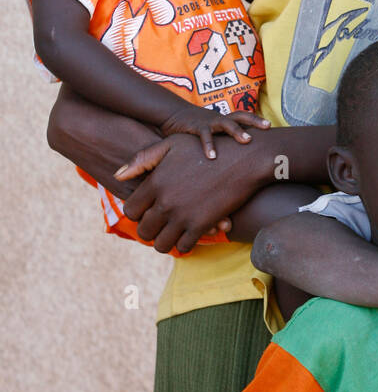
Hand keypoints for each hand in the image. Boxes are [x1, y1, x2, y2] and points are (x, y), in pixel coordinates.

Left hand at [117, 132, 271, 252]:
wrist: (244, 159)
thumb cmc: (208, 148)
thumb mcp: (172, 145)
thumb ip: (143, 159)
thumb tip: (118, 175)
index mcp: (155, 182)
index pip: (130, 210)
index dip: (137, 214)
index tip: (148, 212)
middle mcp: (165, 201)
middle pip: (143, 231)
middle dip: (150, 231)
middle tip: (160, 226)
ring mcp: (183, 215)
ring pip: (161, 244)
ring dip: (165, 242)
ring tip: (172, 234)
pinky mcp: (202, 225)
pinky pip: (184, 246)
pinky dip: (185, 244)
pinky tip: (190, 235)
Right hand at [160, 102, 270, 158]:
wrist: (172, 115)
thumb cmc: (195, 128)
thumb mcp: (212, 133)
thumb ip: (224, 143)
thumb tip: (240, 158)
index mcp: (225, 120)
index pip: (244, 117)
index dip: (257, 120)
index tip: (272, 126)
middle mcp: (219, 119)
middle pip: (240, 117)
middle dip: (254, 121)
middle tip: (268, 126)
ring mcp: (208, 122)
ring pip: (226, 124)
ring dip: (237, 131)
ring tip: (247, 141)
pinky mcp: (195, 127)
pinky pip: (204, 136)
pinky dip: (209, 146)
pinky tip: (212, 157)